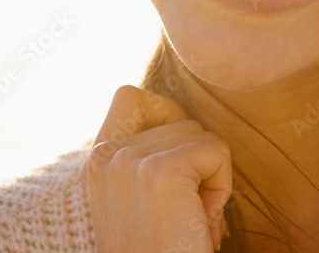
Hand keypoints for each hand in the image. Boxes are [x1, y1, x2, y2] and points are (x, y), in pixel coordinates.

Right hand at [81, 85, 232, 252]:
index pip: (130, 96)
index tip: (177, 161)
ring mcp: (131, 161)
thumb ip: (148, 159)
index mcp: (96, 161)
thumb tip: (188, 123)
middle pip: (179, 119)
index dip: (165, 114)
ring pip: (201, 135)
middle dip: (194, 161)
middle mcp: (106, 155)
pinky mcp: (162, 173)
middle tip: (182, 213)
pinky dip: (222, 186)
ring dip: (208, 176)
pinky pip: (216, 151)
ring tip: (188, 219)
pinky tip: (201, 221)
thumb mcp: (139, 199)